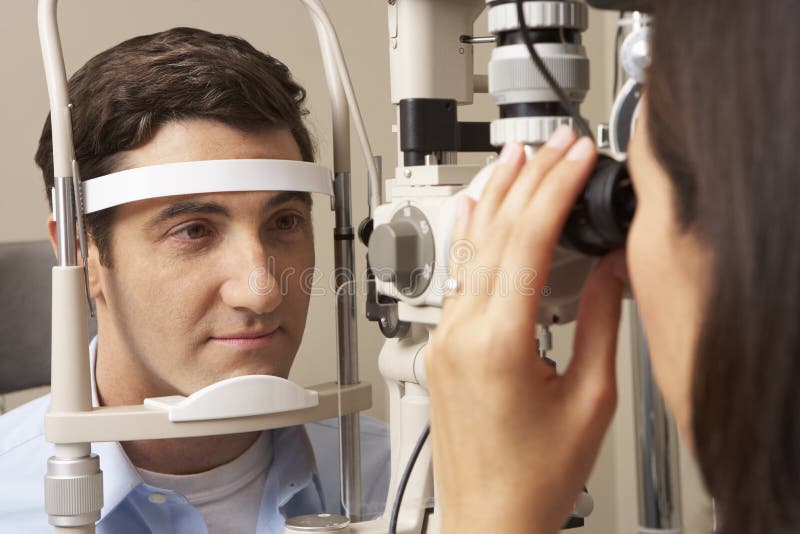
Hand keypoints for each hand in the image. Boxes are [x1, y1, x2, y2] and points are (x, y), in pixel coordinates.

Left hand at [426, 128, 626, 533]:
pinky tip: (477, 208)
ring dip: (496, 198)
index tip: (576, 157)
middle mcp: (460, 333)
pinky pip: (455, 277)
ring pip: (469, 250)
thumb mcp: (589, 399)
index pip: (528, 241)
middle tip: (555, 146)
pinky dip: (472, 236)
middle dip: (529, 181)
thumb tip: (611, 269)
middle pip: (495, 234)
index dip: (555, 190)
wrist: (488, 518)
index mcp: (498, 342)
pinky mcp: (441, 347)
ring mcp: (443, 338)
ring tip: (516, 158)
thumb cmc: (532, 477)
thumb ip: (598, 323)